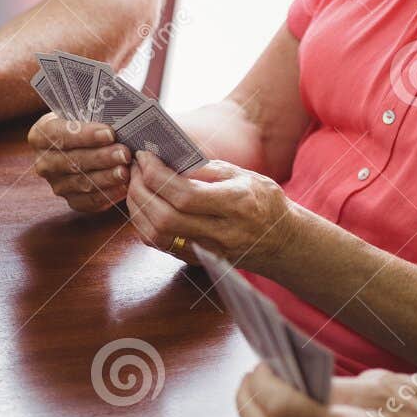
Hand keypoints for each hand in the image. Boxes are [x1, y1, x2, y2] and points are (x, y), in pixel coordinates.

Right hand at [28, 113, 131, 212]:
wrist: (91, 144)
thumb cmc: (92, 123)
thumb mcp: (88, 111)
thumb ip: (99, 112)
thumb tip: (123, 115)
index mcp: (41, 135)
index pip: (57, 134)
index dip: (83, 135)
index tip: (109, 133)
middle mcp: (44, 162)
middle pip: (70, 161)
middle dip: (100, 157)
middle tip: (124, 153)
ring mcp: (57, 184)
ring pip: (81, 182)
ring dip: (106, 176)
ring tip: (126, 169)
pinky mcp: (73, 200)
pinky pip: (90, 201)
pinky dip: (108, 194)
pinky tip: (124, 186)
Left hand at [125, 152, 294, 269]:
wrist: (282, 240)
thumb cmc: (261, 200)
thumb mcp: (242, 175)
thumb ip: (205, 169)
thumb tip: (166, 158)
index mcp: (238, 204)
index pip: (185, 194)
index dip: (157, 175)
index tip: (144, 156)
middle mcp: (223, 232)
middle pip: (165, 217)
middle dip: (140, 189)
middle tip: (135, 167)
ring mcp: (208, 251)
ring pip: (156, 234)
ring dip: (137, 206)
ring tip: (135, 183)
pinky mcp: (196, 260)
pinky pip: (158, 244)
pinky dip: (142, 222)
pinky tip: (142, 203)